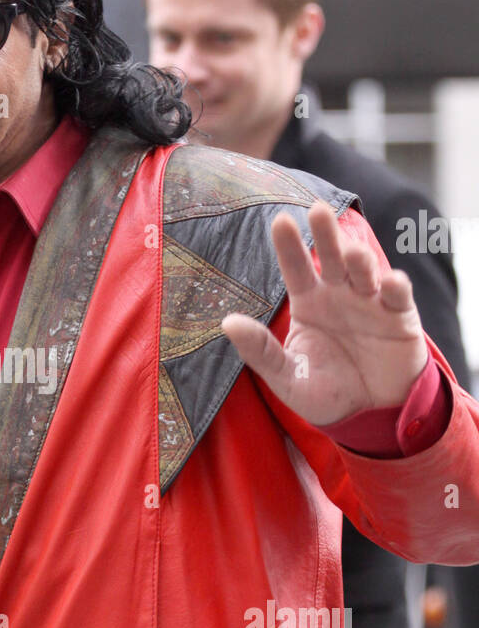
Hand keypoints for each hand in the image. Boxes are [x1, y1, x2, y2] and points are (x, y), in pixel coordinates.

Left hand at [220, 201, 428, 425]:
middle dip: (326, 233)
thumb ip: (260, 352)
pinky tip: (389, 283)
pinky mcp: (400, 317)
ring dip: (360, 260)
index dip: (289, 246)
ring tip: (351, 254)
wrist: (370, 416)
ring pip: (365, 271)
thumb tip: (227, 322)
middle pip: (332, 257)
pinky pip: (399, 297)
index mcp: (309, 303)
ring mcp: (371, 302)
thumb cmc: (326, 392)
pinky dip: (396, 287)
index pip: (296, 268)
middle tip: (318, 211)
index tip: (281, 221)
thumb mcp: (287, 378)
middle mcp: (340, 295)